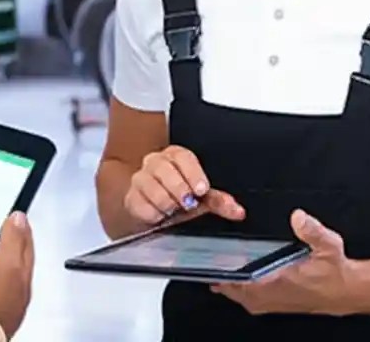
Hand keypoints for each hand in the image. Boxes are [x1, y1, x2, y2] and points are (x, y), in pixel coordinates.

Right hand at [0, 212, 33, 337]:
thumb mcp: (3, 266)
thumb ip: (13, 242)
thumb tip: (20, 218)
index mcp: (23, 276)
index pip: (27, 247)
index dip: (24, 230)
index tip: (20, 217)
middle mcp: (19, 291)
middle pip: (22, 262)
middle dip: (19, 245)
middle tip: (15, 229)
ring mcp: (7, 304)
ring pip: (11, 276)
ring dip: (7, 261)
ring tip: (2, 251)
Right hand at [124, 145, 244, 227]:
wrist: (154, 210)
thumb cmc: (180, 199)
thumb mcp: (202, 199)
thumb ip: (220, 202)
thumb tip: (238, 210)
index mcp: (176, 156)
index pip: (182, 157)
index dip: (193, 173)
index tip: (201, 189)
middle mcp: (156, 163)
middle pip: (164, 170)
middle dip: (179, 190)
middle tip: (188, 203)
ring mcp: (140, 178)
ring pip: (151, 187)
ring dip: (167, 203)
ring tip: (174, 208)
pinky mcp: (131, 197)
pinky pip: (141, 205)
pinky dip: (154, 213)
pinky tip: (160, 214)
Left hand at [212, 209, 358, 316]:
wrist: (347, 291)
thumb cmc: (335, 270)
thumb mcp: (328, 244)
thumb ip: (312, 230)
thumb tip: (298, 217)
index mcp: (278, 282)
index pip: (241, 281)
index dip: (224, 273)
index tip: (211, 263)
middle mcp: (272, 295)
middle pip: (234, 291)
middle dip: (221, 278)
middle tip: (207, 264)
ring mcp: (273, 302)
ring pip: (241, 298)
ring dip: (230, 286)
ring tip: (218, 272)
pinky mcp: (277, 304)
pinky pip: (250, 300)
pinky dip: (242, 291)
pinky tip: (240, 280)